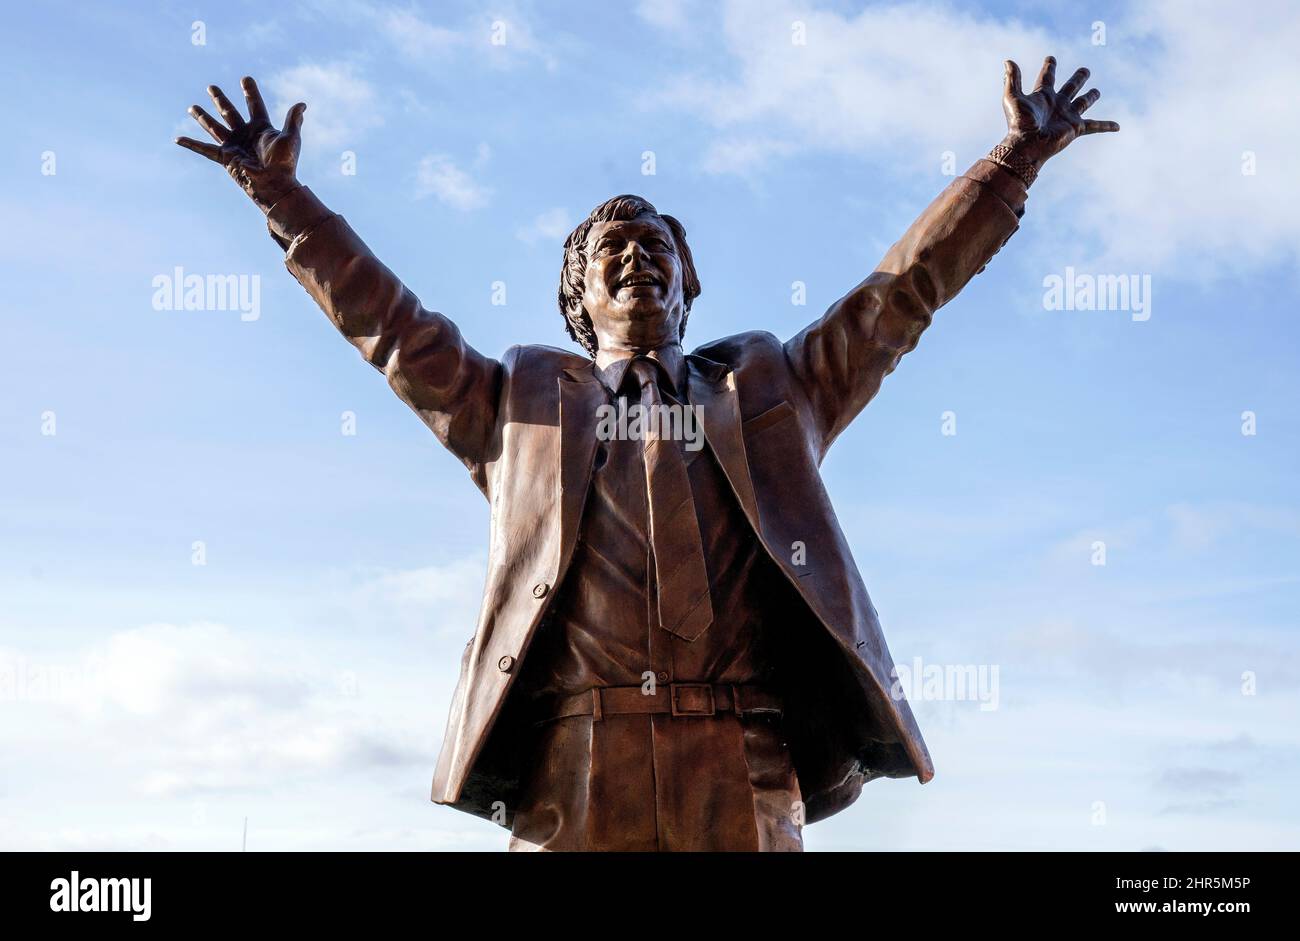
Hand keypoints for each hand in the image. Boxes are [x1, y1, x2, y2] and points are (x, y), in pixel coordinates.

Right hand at [175, 77, 305, 210]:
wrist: (275, 185)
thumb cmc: (285, 164)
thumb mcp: (290, 138)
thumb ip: (293, 120)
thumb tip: (302, 104)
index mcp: (262, 128)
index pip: (255, 105)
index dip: (250, 92)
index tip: (245, 78)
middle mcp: (246, 135)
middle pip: (230, 112)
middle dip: (220, 100)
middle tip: (211, 87)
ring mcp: (234, 145)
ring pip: (214, 126)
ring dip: (202, 116)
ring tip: (191, 107)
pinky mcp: (225, 157)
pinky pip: (204, 149)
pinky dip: (191, 144)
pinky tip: (177, 139)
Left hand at [999, 56, 1118, 171]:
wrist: (1026, 145)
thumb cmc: (1019, 123)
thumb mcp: (1013, 97)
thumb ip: (1012, 79)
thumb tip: (1008, 60)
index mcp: (1043, 96)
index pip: (1047, 78)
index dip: (1050, 68)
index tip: (1051, 58)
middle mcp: (1057, 104)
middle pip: (1070, 87)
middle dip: (1077, 79)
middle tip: (1085, 70)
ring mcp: (1067, 116)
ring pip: (1083, 102)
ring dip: (1090, 97)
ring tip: (1096, 91)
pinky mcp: (1075, 127)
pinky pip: (1095, 126)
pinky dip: (1106, 126)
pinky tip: (1117, 127)